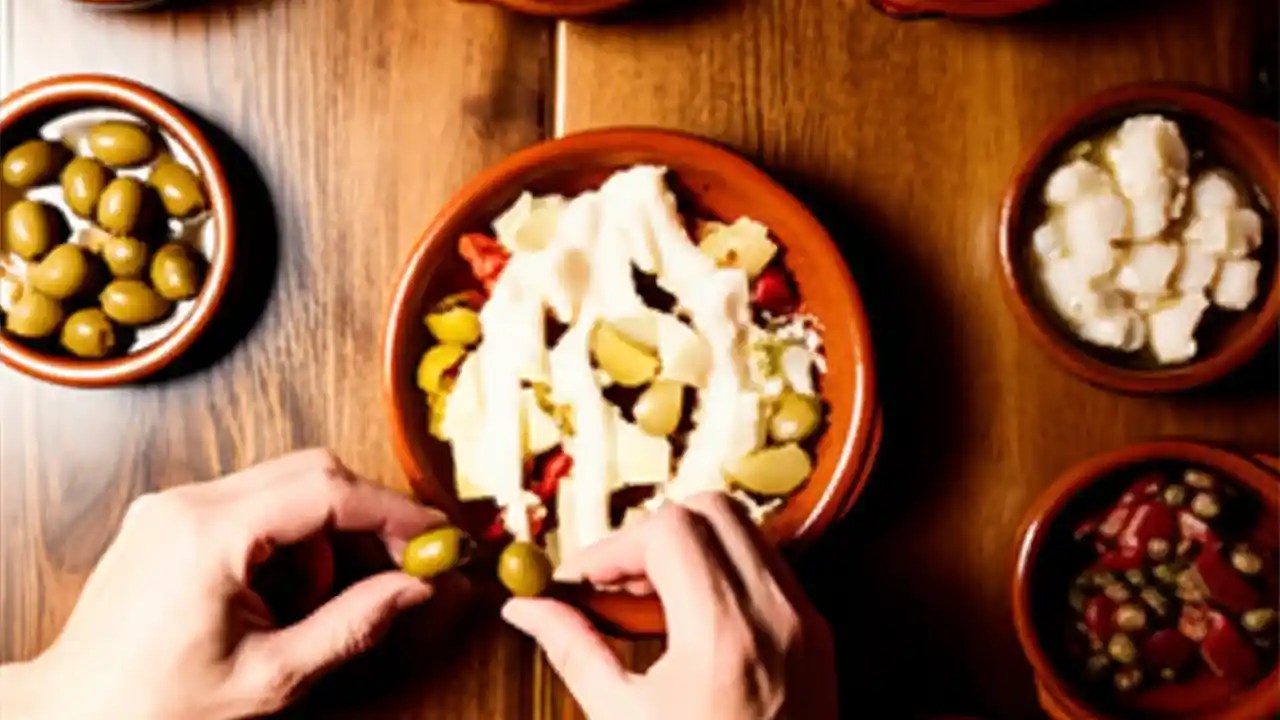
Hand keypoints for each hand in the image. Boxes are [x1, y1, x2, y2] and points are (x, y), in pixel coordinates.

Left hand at [0, 449, 441, 719]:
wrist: (71, 715)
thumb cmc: (154, 706)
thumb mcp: (270, 677)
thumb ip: (353, 625)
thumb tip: (418, 587)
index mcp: (208, 535)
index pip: (326, 490)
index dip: (392, 510)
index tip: (434, 535)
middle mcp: (186, 503)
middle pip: (310, 471)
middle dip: (364, 516)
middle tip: (400, 563)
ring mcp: (172, 504)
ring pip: (284, 484)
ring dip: (323, 533)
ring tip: (319, 600)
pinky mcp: (168, 516)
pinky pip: (252, 502)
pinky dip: (287, 539)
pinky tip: (283, 592)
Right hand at [502, 492, 837, 719]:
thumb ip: (574, 651)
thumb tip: (527, 610)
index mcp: (724, 635)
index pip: (669, 531)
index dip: (613, 548)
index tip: (582, 581)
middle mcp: (776, 616)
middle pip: (711, 511)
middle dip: (653, 535)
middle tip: (615, 583)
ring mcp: (806, 625)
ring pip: (745, 534)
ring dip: (691, 550)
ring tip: (648, 604)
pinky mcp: (819, 638)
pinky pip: (769, 571)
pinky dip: (724, 575)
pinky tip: (689, 621)